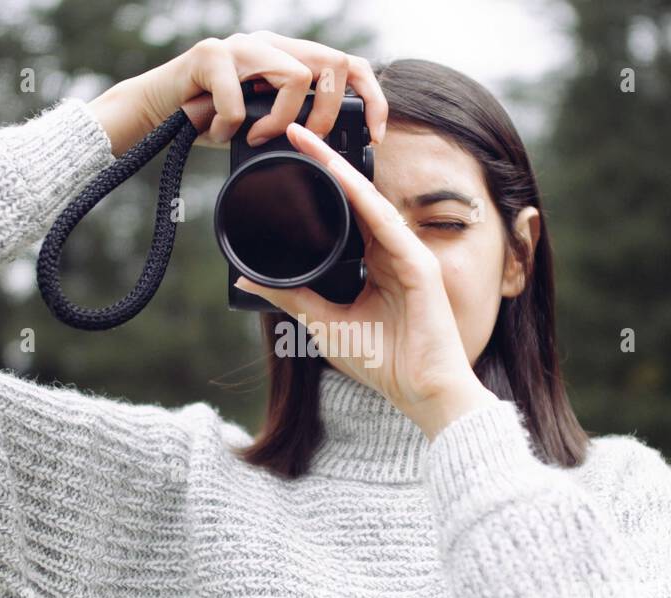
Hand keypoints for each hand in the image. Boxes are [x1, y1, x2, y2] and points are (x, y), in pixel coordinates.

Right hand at [87, 31, 387, 155]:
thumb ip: (294, 127)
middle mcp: (271, 43)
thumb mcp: (261, 124)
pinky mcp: (211, 54)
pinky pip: (239, 98)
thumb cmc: (210, 119)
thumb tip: (333, 155)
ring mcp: (242, 45)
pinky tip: (218, 131)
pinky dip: (232, 124)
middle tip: (305, 142)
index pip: (348, 64)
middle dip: (327, 113)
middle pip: (332, 64)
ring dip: (280, 120)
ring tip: (256, 138)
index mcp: (288, 56)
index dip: (371, 97)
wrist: (155, 110)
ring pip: (294, 76)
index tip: (375, 135)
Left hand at [236, 121, 499, 439]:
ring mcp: (409, 254)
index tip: (287, 156)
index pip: (344, 212)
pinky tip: (340, 177)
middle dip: (325, 161)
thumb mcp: (323, 324)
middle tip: (291, 130)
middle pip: (356, 196)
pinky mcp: (419, 265)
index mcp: (375, 263)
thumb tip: (248, 279)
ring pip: (369, 200)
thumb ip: (291, 296)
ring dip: (339, 168)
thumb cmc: (384, 363)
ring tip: (308, 140)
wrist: (423, 394)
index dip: (318, 183)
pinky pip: (386, 223)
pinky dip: (362, 198)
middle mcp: (393, 251)